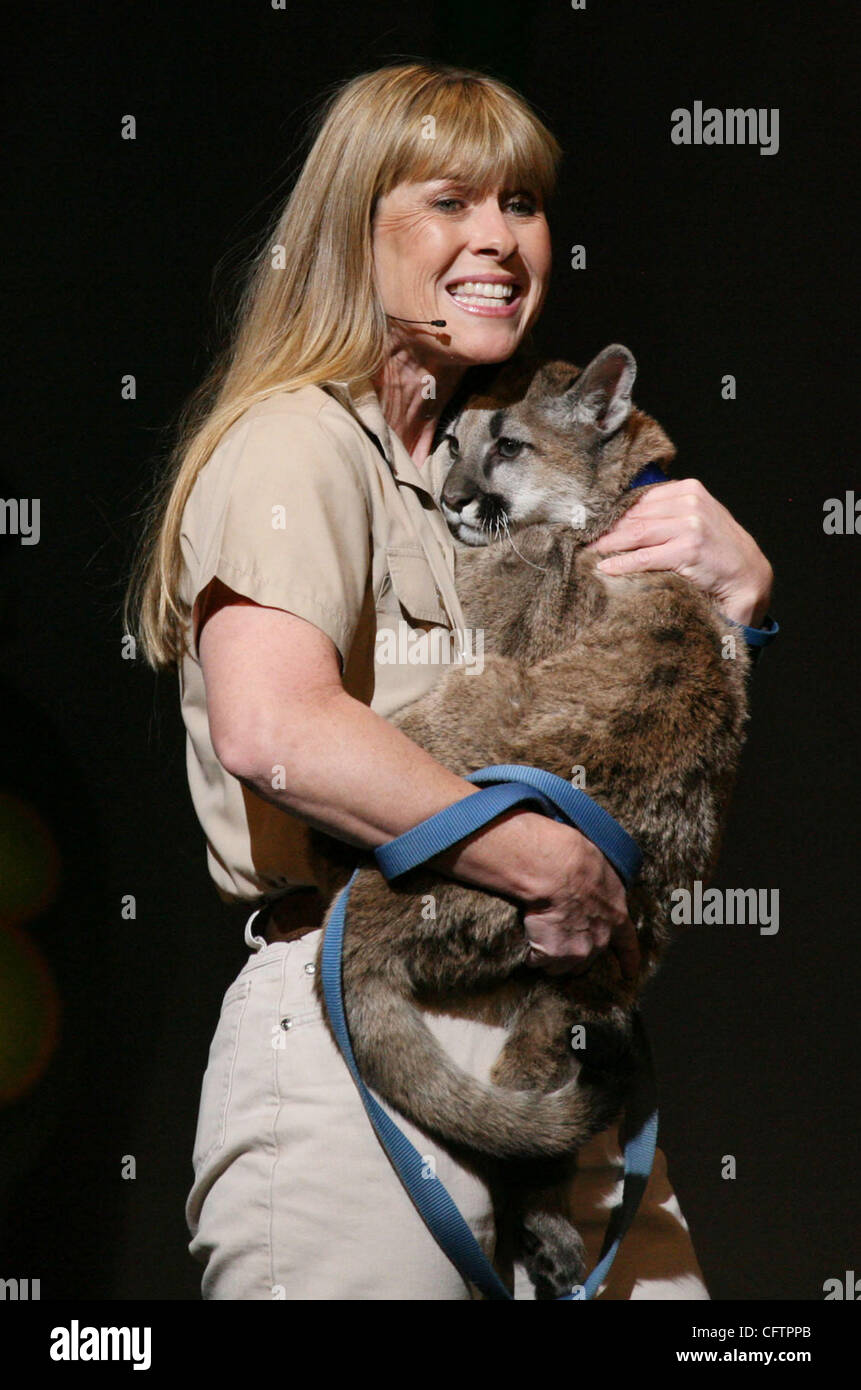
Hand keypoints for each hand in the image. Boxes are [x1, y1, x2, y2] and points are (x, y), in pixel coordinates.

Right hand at [520, 820, 639, 979]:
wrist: (558, 872)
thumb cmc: (581, 864)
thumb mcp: (605, 875)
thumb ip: (604, 891)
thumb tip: (596, 888)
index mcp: (616, 920)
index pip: (628, 946)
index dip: (628, 962)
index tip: (629, 974)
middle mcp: (599, 941)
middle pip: (586, 962)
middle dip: (574, 955)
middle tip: (560, 941)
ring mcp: (575, 951)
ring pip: (560, 967)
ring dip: (551, 958)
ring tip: (540, 940)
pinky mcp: (550, 954)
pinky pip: (536, 961)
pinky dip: (531, 954)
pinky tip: (527, 941)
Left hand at [585, 478, 773, 626]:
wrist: (748, 575)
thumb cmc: (716, 550)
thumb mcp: (694, 520)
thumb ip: (665, 513)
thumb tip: (620, 516)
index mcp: (688, 490)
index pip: (639, 499)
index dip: (611, 512)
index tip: (588, 521)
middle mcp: (690, 502)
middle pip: (634, 515)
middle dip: (605, 528)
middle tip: (580, 538)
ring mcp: (690, 525)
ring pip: (635, 533)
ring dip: (607, 545)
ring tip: (587, 552)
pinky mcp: (688, 550)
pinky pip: (644, 557)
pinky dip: (621, 563)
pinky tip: (605, 568)